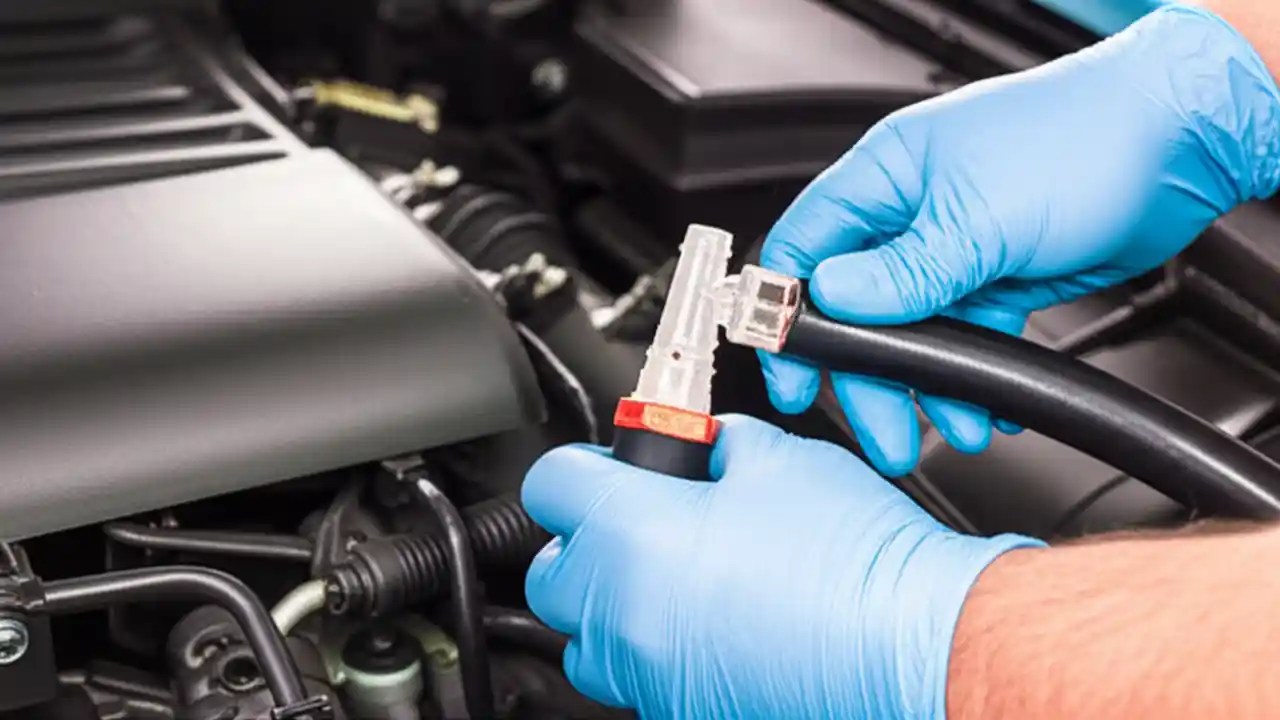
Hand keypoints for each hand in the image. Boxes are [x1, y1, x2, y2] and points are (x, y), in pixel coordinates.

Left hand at [522, 416, 1039, 718]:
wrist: (916, 647)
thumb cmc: (858, 560)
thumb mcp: (781, 460)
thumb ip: (718, 445)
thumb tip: (702, 445)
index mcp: (632, 535)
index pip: (551, 484)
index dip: (587, 466)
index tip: (612, 467)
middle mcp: (623, 614)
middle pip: (556, 571)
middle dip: (590, 542)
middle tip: (646, 523)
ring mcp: (648, 677)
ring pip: (591, 639)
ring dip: (617, 605)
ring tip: (681, 580)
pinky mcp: (681, 714)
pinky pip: (641, 678)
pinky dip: (662, 652)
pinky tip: (718, 628)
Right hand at [761, 5, 1279, 475]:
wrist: (1179, 141)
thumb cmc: (1082, 139)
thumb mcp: (977, 218)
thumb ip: (901, 270)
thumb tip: (832, 298)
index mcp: (885, 177)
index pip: (805, 248)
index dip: (786, 312)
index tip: (791, 373)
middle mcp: (911, 213)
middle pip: (858, 307)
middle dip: (869, 375)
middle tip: (882, 429)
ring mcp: (955, 246)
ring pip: (916, 331)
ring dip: (932, 384)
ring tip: (954, 427)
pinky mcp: (999, 275)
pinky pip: (969, 335)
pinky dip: (977, 375)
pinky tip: (991, 406)